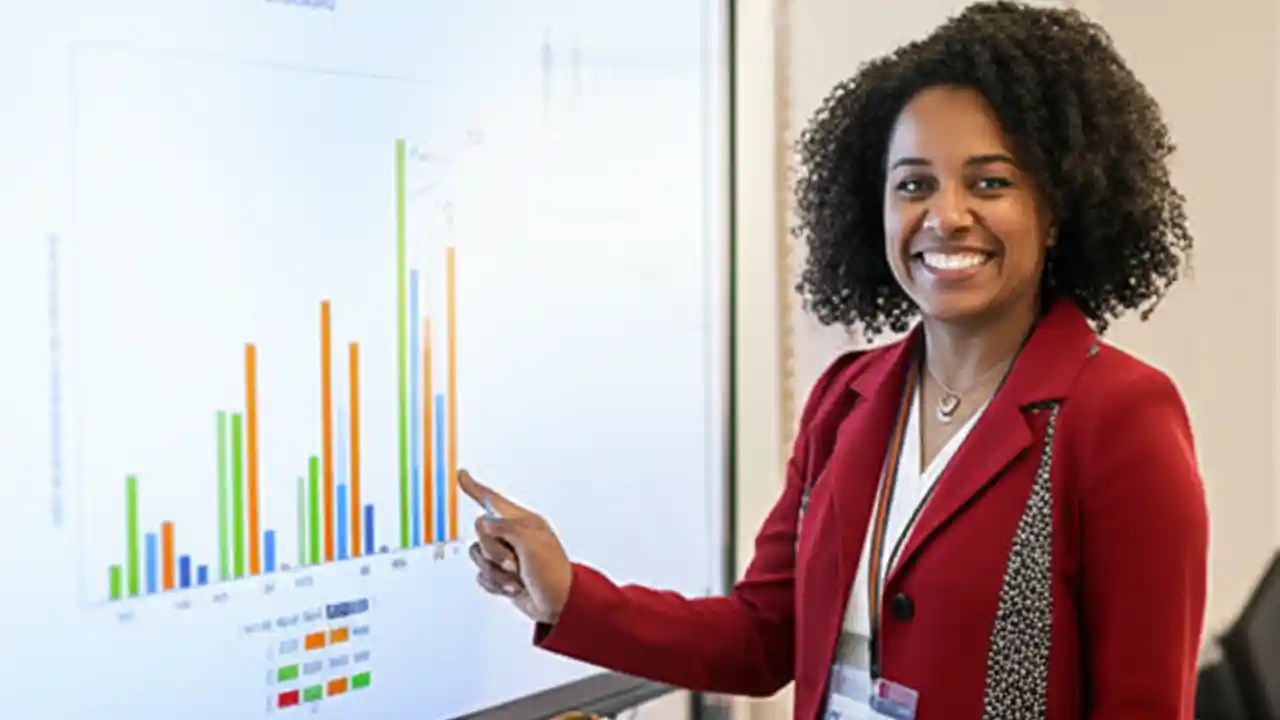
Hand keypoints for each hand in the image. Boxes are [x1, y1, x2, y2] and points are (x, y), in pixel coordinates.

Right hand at [458, 468, 572, 624]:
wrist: (559, 605)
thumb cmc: (553, 572)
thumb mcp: (530, 542)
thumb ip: (503, 528)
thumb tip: (483, 525)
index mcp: (523, 521)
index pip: (493, 500)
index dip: (475, 488)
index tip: (461, 475)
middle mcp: (512, 535)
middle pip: (481, 532)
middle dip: (494, 552)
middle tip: (515, 563)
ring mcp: (506, 556)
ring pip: (477, 556)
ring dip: (496, 572)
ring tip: (517, 578)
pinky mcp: (501, 575)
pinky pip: (482, 576)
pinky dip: (496, 585)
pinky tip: (513, 588)